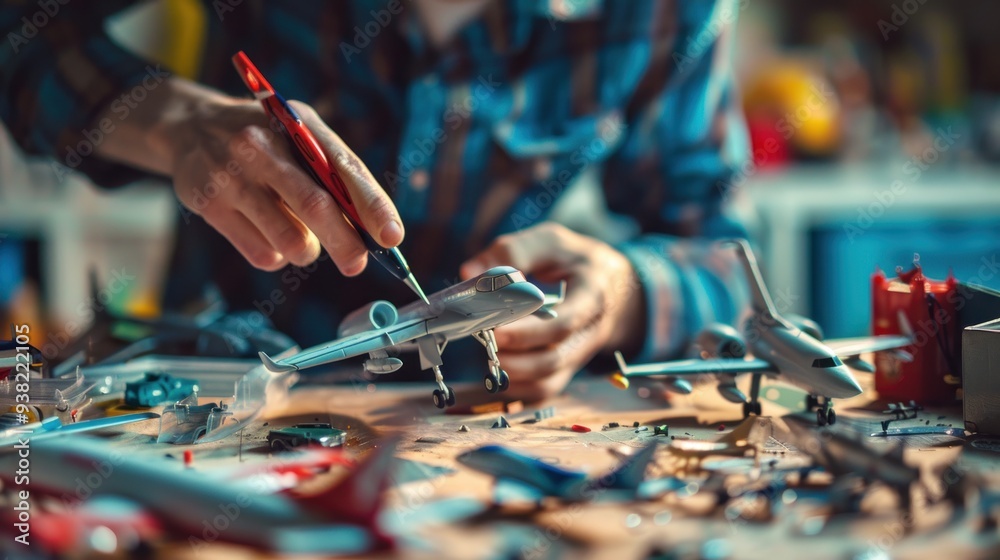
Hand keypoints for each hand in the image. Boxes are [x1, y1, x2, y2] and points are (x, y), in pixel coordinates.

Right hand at [95, 78, 401, 273]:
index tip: (392, 237)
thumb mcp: (299, 135)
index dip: (372, 206)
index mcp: (297, 124)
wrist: (190, 128)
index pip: (343, 168)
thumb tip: (371, 230)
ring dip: (307, 251)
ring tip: (301, 240)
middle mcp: (262, 146)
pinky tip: (268, 234)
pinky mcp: (209, 204)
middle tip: (357, 265)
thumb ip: (335, 173)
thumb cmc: (266, 140)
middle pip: (316, 206)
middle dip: (345, 243)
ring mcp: (232, 175)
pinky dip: (277, 255)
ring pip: (290, 240)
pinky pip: (262, 253)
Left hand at [460, 223, 645, 400]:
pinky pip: (545, 389)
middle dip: (516, 356)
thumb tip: (470, 273)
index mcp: (594, 295)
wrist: (612, 283)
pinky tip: (497, 372)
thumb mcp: (551, 241)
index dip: (528, 332)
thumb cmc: (576, 259)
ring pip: (549, 380)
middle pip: (555, 358)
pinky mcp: (567, 366)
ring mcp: (580, 353)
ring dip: (514, 374)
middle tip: (486, 340)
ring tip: (489, 355)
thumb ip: (512, 252)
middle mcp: (591, 331)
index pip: (565, 322)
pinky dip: (519, 388)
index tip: (495, 328)